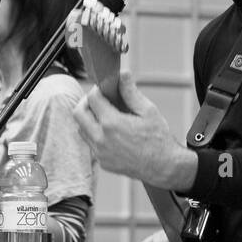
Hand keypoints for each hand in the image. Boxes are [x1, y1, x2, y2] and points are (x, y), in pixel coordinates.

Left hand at [71, 72, 196, 189]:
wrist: (163, 167)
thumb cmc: (159, 138)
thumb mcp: (148, 111)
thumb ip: (131, 92)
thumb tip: (123, 74)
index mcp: (112, 123)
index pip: (92, 98)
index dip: (98, 89)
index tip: (105, 88)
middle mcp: (101, 139)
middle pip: (78, 113)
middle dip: (86, 102)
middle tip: (99, 100)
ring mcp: (100, 152)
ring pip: (81, 129)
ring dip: (89, 119)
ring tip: (105, 115)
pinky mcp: (102, 162)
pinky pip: (91, 144)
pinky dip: (96, 134)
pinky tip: (112, 132)